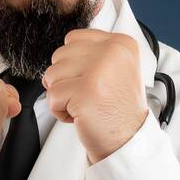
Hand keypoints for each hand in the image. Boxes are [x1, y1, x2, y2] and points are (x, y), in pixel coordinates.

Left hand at [41, 29, 148, 163]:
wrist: (128, 140)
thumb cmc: (117, 109)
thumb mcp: (116, 69)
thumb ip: (93, 53)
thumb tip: (63, 50)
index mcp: (120, 44)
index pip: (73, 38)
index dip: (72, 63)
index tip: (89, 80)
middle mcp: (112, 52)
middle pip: (59, 56)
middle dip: (64, 80)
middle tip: (86, 95)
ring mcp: (99, 71)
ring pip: (52, 75)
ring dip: (61, 95)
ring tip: (84, 105)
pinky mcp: (85, 92)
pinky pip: (52, 96)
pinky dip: (60, 111)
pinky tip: (80, 115)